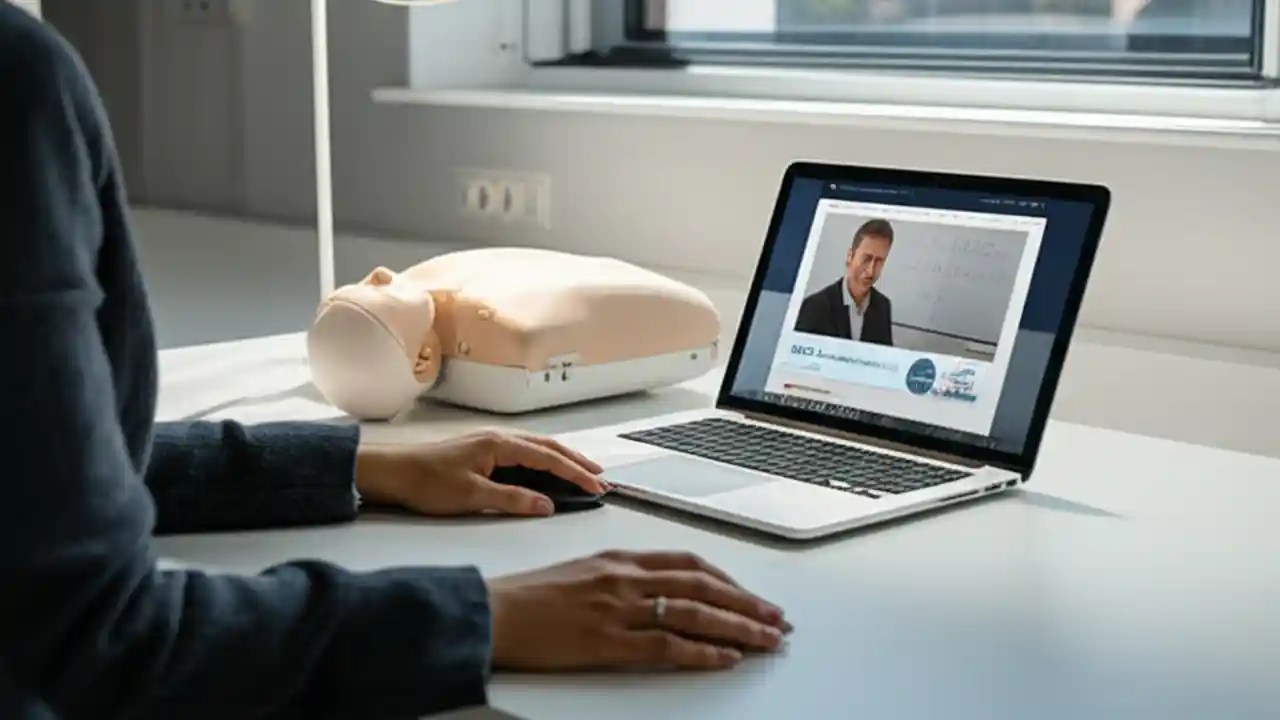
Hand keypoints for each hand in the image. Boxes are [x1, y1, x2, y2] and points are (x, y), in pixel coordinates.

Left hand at [354, 429, 605, 516]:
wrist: (391, 472)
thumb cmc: (427, 482)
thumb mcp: (472, 496)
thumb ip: (513, 499)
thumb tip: (548, 504)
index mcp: (500, 444)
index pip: (548, 458)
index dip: (575, 473)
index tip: (596, 487)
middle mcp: (498, 438)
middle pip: (547, 447)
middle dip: (576, 461)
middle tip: (600, 477)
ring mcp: (489, 443)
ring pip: (536, 448)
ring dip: (561, 459)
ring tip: (581, 472)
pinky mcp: (481, 451)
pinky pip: (522, 452)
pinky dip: (542, 460)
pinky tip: (545, 470)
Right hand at [486, 550, 790, 670]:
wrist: (494, 613)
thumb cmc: (531, 597)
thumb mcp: (582, 571)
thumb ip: (621, 576)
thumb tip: (657, 588)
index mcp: (621, 558)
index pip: (689, 563)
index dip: (727, 579)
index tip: (750, 595)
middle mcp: (627, 577)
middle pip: (703, 587)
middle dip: (746, 603)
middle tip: (776, 618)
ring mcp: (620, 609)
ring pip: (695, 613)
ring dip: (739, 628)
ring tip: (767, 639)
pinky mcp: (609, 641)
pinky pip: (668, 646)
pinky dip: (703, 652)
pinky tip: (726, 658)